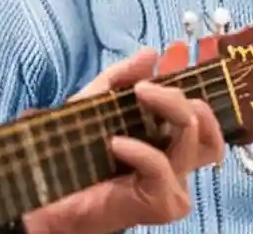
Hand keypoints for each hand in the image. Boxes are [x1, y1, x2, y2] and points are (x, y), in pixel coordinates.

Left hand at [23, 49, 224, 233]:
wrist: (47, 198)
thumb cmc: (70, 156)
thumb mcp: (91, 105)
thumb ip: (119, 80)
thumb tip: (151, 54)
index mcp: (165, 139)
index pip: (199, 109)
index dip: (200, 79)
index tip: (183, 49)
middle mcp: (175, 161)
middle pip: (205, 124)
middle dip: (180, 95)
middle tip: (148, 84)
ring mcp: (173, 184)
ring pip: (195, 140)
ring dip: (169, 108)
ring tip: (140, 94)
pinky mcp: (162, 204)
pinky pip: (163, 168)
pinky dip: (142, 151)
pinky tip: (116, 142)